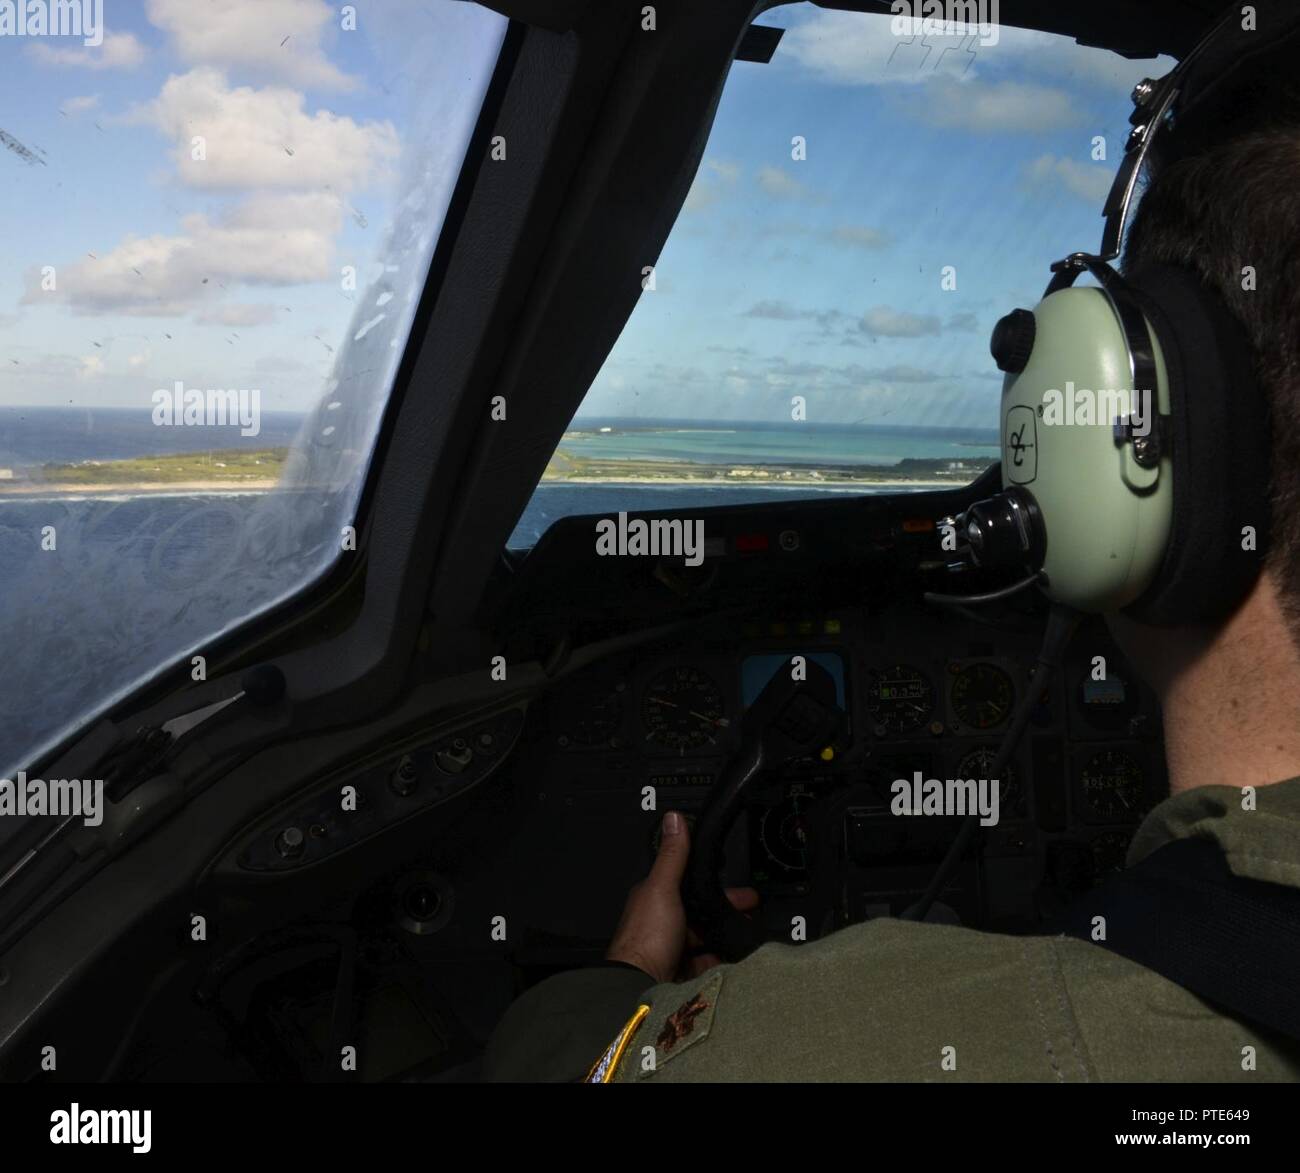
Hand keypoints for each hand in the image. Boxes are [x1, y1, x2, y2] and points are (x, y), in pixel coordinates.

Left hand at [605, 810, 758, 982]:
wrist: (639, 986)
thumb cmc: (645, 938)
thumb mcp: (663, 888)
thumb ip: (672, 856)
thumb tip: (674, 819)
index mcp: (654, 897)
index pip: (687, 882)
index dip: (711, 882)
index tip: (735, 883)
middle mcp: (660, 922)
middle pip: (699, 911)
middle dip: (724, 909)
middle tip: (749, 910)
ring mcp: (669, 948)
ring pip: (703, 937)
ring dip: (722, 935)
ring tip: (745, 933)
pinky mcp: (679, 972)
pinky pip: (704, 964)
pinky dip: (719, 961)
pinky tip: (731, 960)